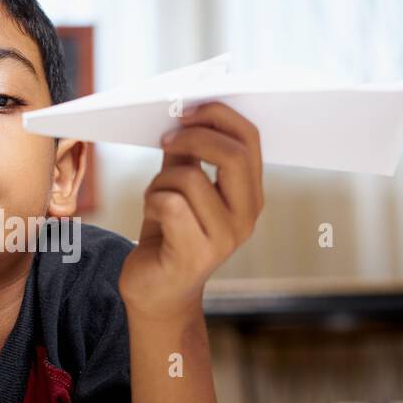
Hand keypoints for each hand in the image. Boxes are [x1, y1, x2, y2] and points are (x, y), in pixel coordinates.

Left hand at [119, 102, 263, 320]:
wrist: (156, 292)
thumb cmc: (168, 234)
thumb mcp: (179, 185)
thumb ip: (187, 152)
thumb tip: (186, 112)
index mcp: (250, 195)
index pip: (250, 141)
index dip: (220, 116)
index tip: (188, 110)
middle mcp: (246, 217)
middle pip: (232, 154)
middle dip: (194, 136)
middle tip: (167, 138)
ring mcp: (225, 238)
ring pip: (190, 178)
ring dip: (162, 179)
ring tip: (156, 196)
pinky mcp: (196, 254)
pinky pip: (170, 203)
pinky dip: (152, 201)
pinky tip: (152, 214)